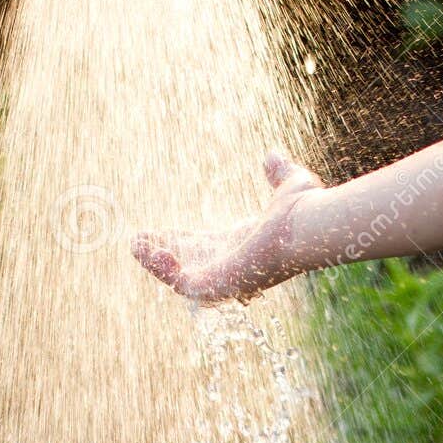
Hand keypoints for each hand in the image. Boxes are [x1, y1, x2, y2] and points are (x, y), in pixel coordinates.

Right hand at [132, 152, 323, 304]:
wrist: (308, 225)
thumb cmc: (305, 211)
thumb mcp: (287, 186)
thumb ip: (277, 173)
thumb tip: (272, 155)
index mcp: (242, 247)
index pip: (202, 248)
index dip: (178, 239)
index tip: (155, 231)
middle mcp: (232, 267)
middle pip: (187, 264)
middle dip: (160, 254)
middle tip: (135, 241)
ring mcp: (225, 280)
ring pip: (180, 279)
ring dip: (154, 265)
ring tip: (134, 245)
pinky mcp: (219, 287)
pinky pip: (182, 285)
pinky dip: (163, 270)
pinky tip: (152, 248)